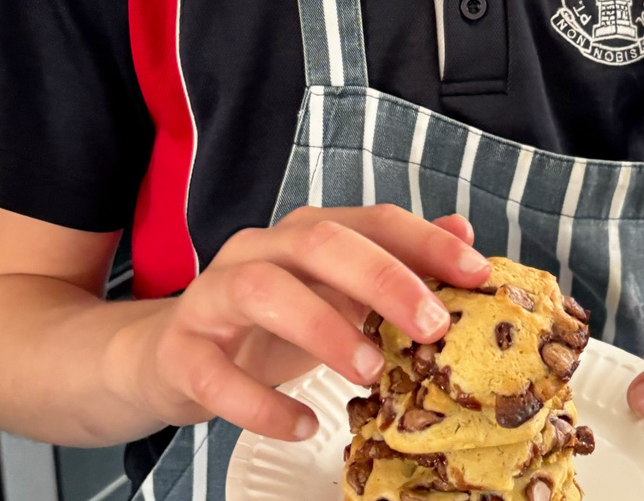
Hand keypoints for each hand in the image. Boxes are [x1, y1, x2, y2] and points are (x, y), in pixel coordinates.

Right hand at [109, 206, 485, 441]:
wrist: (166, 354)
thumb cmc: (267, 325)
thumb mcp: (335, 293)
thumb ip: (396, 262)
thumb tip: (464, 230)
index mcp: (304, 234)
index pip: (371, 219)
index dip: (425, 241)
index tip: (477, 274)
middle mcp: (259, 249)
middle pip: (320, 242)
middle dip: (382, 278)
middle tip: (431, 325)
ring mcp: (214, 295)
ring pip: (265, 290)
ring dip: (323, 328)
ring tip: (369, 373)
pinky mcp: (182, 348)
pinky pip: (216, 372)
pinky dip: (262, 403)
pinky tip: (304, 425)